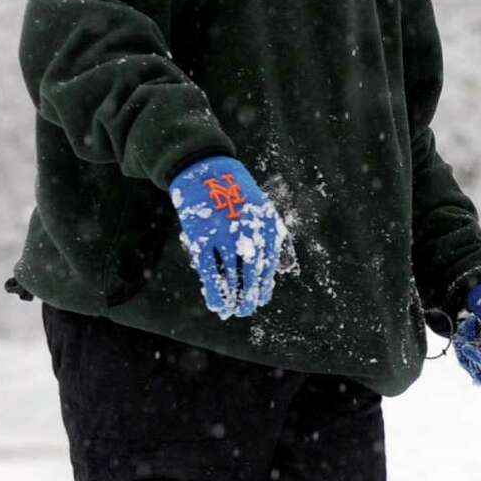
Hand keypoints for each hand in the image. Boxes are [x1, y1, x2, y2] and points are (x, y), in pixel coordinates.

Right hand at [170, 156, 284, 318]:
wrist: (205, 169)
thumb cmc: (234, 192)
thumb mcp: (260, 208)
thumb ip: (270, 234)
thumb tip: (278, 267)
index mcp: (266, 225)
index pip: (268, 263)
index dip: (264, 284)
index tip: (261, 298)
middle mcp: (248, 232)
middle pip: (252, 273)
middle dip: (250, 295)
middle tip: (247, 310)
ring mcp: (224, 235)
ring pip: (232, 276)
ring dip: (233, 298)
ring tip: (233, 310)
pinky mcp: (201, 238)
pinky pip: (210, 272)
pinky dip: (214, 291)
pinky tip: (216, 303)